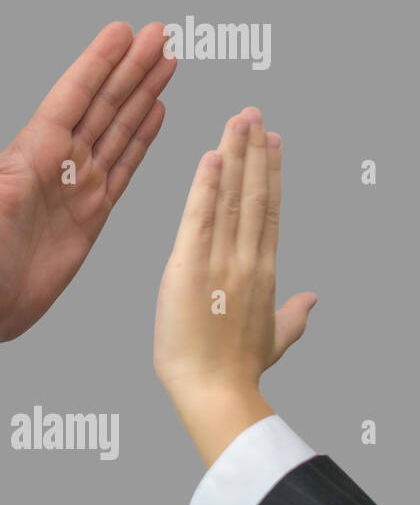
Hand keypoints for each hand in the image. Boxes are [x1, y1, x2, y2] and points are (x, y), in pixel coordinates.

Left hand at [0, 21, 175, 375]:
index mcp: (31, 152)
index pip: (72, 96)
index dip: (99, 63)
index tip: (123, 31)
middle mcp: (58, 162)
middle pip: (103, 103)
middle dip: (132, 68)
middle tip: (159, 32)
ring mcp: (77, 185)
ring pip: (119, 129)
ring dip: (143, 95)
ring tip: (167, 61)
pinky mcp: (92, 213)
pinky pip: (125, 167)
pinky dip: (143, 139)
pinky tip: (157, 112)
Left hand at [152, 108, 317, 464]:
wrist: (215, 391)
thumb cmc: (237, 372)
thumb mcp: (274, 339)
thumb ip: (294, 315)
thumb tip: (315, 299)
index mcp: (263, 271)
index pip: (268, 211)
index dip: (271, 173)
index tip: (273, 142)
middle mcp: (246, 259)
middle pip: (254, 194)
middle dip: (254, 151)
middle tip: (254, 113)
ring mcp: (221, 260)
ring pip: (232, 197)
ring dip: (235, 154)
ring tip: (239, 119)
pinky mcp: (190, 266)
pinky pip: (199, 217)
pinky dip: (206, 186)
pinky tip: (211, 155)